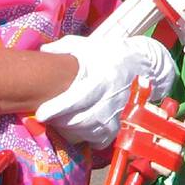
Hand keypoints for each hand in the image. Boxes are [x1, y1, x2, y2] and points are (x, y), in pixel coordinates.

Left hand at [34, 34, 176, 148]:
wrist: (142, 63)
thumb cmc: (110, 54)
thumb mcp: (88, 45)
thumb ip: (65, 47)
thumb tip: (43, 50)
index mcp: (103, 77)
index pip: (78, 98)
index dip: (58, 108)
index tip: (42, 114)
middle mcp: (113, 96)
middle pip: (83, 119)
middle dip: (62, 122)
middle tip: (49, 117)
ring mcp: (120, 111)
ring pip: (93, 131)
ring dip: (74, 130)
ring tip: (62, 122)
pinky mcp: (124, 121)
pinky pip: (104, 138)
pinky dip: (91, 138)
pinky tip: (82, 130)